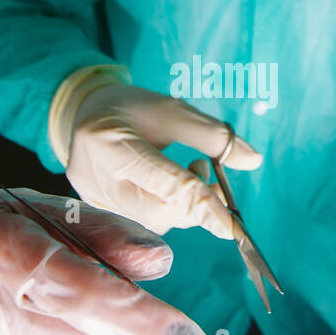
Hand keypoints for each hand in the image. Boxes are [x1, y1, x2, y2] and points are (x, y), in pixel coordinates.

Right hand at [64, 82, 260, 238]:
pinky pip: (141, 221)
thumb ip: (211, 135)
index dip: (203, 205)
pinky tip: (169, 187)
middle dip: (195, 205)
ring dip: (182, 206)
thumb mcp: (171, 109)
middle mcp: (94, 177)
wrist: (83, 114)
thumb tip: (252, 160)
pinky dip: (165, 208)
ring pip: (152, 222)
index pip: (165, 184)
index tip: (232, 226)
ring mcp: (91, 199)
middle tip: (212, 178)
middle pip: (158, 212)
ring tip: (189, 172)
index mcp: (110, 143)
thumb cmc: (130, 108)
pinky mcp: (95, 211)